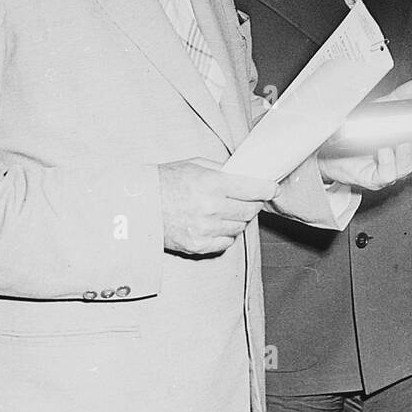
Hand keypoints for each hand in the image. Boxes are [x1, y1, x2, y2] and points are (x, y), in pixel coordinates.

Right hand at [158, 160, 275, 255]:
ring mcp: (204, 229)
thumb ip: (223, 170)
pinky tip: (216, 224)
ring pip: (240, 226)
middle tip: (248, 199)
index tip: (273, 188)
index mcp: (211, 183)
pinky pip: (226, 241)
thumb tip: (248, 175)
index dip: (267, 189)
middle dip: (253, 203)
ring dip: (239, 219)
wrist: (138, 206)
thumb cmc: (166, 181)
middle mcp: (210, 207)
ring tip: (226, 210)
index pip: (252, 189)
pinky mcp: (197, 245)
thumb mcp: (195, 165)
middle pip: (250, 210)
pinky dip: (226, 233)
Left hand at [319, 78, 411, 190]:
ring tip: (399, 139)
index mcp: (406, 146)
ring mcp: (389, 170)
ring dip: (405, 152)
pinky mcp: (374, 178)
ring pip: (407, 166)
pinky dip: (387, 159)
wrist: (329, 150)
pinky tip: (383, 148)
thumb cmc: (356, 133)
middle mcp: (400, 160)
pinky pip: (387, 173)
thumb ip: (400, 98)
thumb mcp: (380, 110)